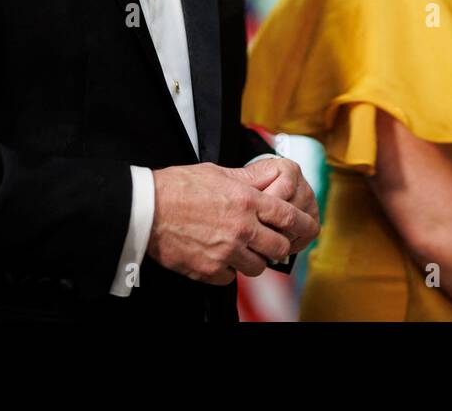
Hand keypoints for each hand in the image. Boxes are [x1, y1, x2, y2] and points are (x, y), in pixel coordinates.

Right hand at [148, 163, 316, 284]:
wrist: (145, 209)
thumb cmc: (177, 187)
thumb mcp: (218, 173)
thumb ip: (248, 179)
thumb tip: (272, 175)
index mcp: (246, 201)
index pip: (289, 216)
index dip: (302, 223)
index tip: (306, 227)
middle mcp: (241, 228)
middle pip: (279, 247)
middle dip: (277, 245)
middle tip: (269, 240)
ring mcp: (226, 252)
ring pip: (258, 267)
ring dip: (253, 259)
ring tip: (239, 247)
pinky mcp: (209, 270)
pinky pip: (231, 277)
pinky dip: (228, 270)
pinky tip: (217, 256)